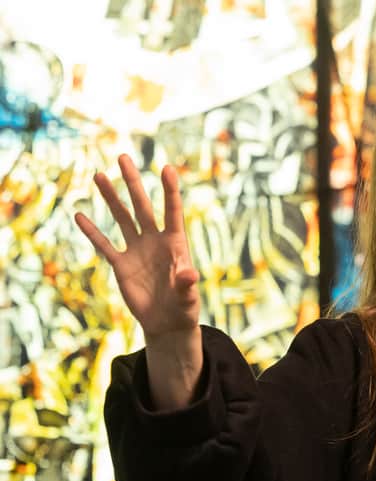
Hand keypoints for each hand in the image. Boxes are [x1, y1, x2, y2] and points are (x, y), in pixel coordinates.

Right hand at [74, 154, 199, 340]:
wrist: (167, 322)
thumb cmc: (184, 308)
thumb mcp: (188, 297)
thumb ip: (187, 284)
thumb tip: (189, 274)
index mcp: (176, 244)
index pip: (173, 212)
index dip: (170, 191)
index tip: (167, 168)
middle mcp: (155, 241)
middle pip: (143, 206)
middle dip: (133, 182)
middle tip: (123, 157)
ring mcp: (136, 250)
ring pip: (122, 218)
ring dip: (111, 198)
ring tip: (99, 175)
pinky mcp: (121, 265)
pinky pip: (104, 245)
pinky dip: (92, 231)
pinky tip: (79, 214)